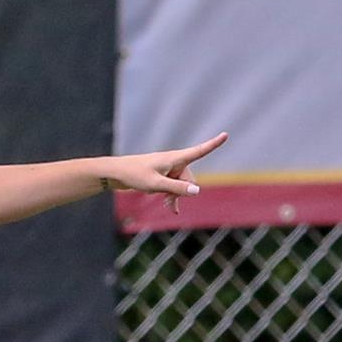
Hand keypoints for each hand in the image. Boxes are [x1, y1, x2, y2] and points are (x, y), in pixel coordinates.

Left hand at [104, 132, 227, 213]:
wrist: (116, 173)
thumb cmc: (134, 175)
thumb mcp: (157, 185)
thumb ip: (177, 188)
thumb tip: (197, 191)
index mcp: (174, 158)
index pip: (198, 151)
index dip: (213, 144)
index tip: (225, 135)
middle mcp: (173, 162)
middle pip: (189, 178)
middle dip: (184, 191)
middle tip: (169, 203)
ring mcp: (167, 168)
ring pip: (181, 184)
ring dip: (176, 195)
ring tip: (166, 206)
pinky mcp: (161, 175)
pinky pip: (173, 186)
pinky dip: (172, 195)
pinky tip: (169, 207)